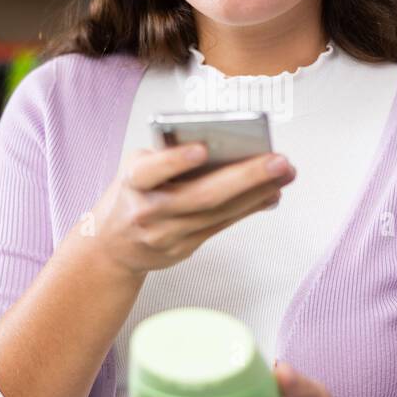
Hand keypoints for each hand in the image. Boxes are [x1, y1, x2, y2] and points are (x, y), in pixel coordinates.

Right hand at [83, 143, 295, 275]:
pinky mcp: (184, 249)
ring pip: (219, 213)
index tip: (201, 149)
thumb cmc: (131, 193)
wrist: (110, 246)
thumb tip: (224, 146)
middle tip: (279, 160)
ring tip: (286, 173)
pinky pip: (222, 225)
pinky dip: (249, 207)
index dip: (175, 162)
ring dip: (258, 192)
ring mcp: (167, 235)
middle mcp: (148, 212)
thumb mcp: (136, 168)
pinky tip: (271, 192)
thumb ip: (169, 157)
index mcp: (131, 183)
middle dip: (245, 177)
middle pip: (201, 196)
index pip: (150, 172)